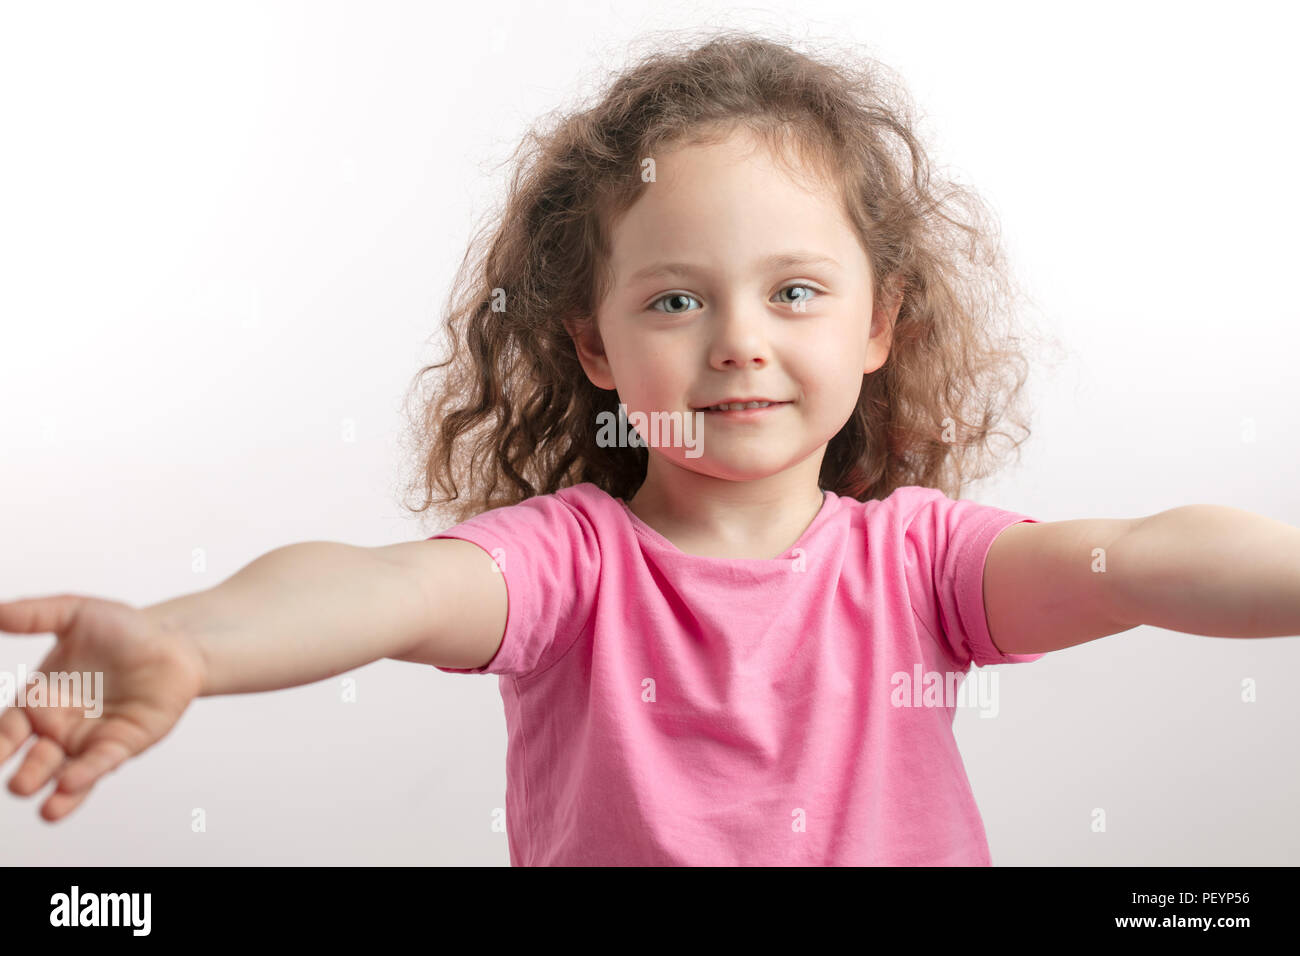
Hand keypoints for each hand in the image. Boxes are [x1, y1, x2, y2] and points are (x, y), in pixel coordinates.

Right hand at [0, 594, 206, 820]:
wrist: (172, 641)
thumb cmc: (121, 630)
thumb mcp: (76, 613)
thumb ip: (35, 614)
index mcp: (39, 701)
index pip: (9, 728)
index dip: (0, 744)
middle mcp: (60, 728)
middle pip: (35, 758)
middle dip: (25, 773)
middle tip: (18, 785)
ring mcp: (91, 740)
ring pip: (66, 772)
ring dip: (54, 790)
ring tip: (45, 808)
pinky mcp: (124, 744)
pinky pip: (101, 763)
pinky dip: (87, 775)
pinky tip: (72, 786)